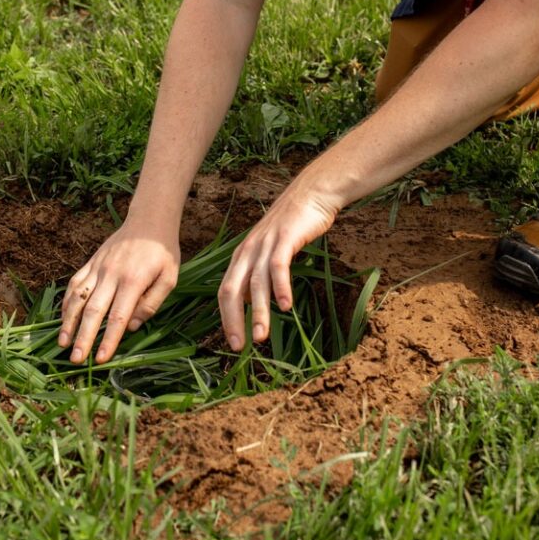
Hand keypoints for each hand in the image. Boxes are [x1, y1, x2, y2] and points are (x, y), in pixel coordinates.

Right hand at [58, 224, 180, 363]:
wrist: (148, 221)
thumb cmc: (162, 252)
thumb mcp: (169, 278)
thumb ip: (151, 303)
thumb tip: (132, 327)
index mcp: (133, 281)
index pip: (118, 317)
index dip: (109, 339)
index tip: (101, 359)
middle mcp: (111, 275)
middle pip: (93, 311)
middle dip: (83, 337)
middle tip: (75, 359)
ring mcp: (98, 267)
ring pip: (78, 297)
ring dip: (68, 322)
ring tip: (62, 343)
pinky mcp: (91, 262)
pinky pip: (74, 284)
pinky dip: (66, 302)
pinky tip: (63, 318)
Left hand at [218, 185, 339, 349]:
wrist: (312, 193)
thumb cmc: (292, 226)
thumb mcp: (270, 251)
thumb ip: (259, 274)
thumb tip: (251, 302)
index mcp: (242, 256)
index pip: (226, 291)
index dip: (227, 318)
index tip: (234, 343)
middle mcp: (248, 251)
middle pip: (232, 289)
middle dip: (233, 320)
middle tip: (238, 346)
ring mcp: (266, 244)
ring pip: (256, 283)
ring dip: (258, 312)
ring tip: (261, 336)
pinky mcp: (285, 238)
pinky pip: (279, 266)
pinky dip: (280, 287)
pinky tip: (285, 306)